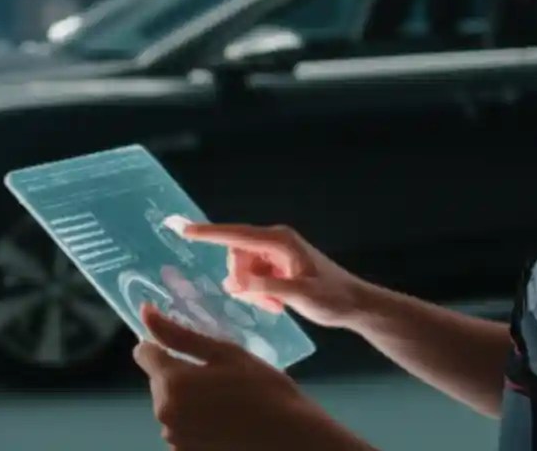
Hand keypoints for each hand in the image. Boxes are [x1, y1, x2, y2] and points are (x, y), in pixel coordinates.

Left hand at [133, 304, 361, 450]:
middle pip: (159, 380)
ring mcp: (174, 439)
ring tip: (226, 398)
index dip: (164, 344)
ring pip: (172, 404)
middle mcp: (164, 414)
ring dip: (189, 398)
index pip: (144, 352)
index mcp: (171, 384)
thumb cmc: (262, 389)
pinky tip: (224, 420)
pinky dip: (196, 421)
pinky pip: (182, 427)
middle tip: (219, 374)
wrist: (289, 437)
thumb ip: (180, 335)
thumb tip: (145, 312)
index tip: (190, 347)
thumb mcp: (225, 353)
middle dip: (181, 373)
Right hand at [181, 223, 367, 328]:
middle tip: (267, 304)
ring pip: (243, 270)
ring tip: (275, 306)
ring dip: (252, 291)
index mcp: (279, 241)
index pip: (236, 235)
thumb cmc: (333, 298)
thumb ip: (267, 288)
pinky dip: (259, 294)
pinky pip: (253, 278)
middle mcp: (274, 241)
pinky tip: (277, 305)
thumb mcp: (300, 295)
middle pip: (237, 257)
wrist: (354, 304)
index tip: (182, 229)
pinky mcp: (276, 265)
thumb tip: (236, 282)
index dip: (207, 233)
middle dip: (243, 281)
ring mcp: (275, 253)